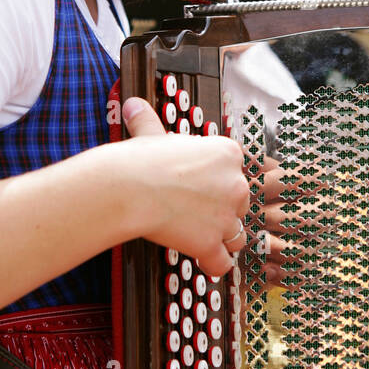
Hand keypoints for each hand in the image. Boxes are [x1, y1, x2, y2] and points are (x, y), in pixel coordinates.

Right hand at [121, 98, 248, 276]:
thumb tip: (134, 105)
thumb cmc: (139, 161)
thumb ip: (148, 121)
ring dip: (222, 238)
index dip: (217, 182)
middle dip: (221, 210)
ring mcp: (226, 215)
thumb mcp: (149, 134)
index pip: (236, 172)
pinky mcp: (212, 242)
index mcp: (226, 153)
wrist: (128, 188)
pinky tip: (202, 260)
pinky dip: (213, 263)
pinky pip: (223, 261)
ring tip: (201, 236)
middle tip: (195, 211)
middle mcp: (234, 184)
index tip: (200, 187)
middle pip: (240, 203)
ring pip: (237, 234)